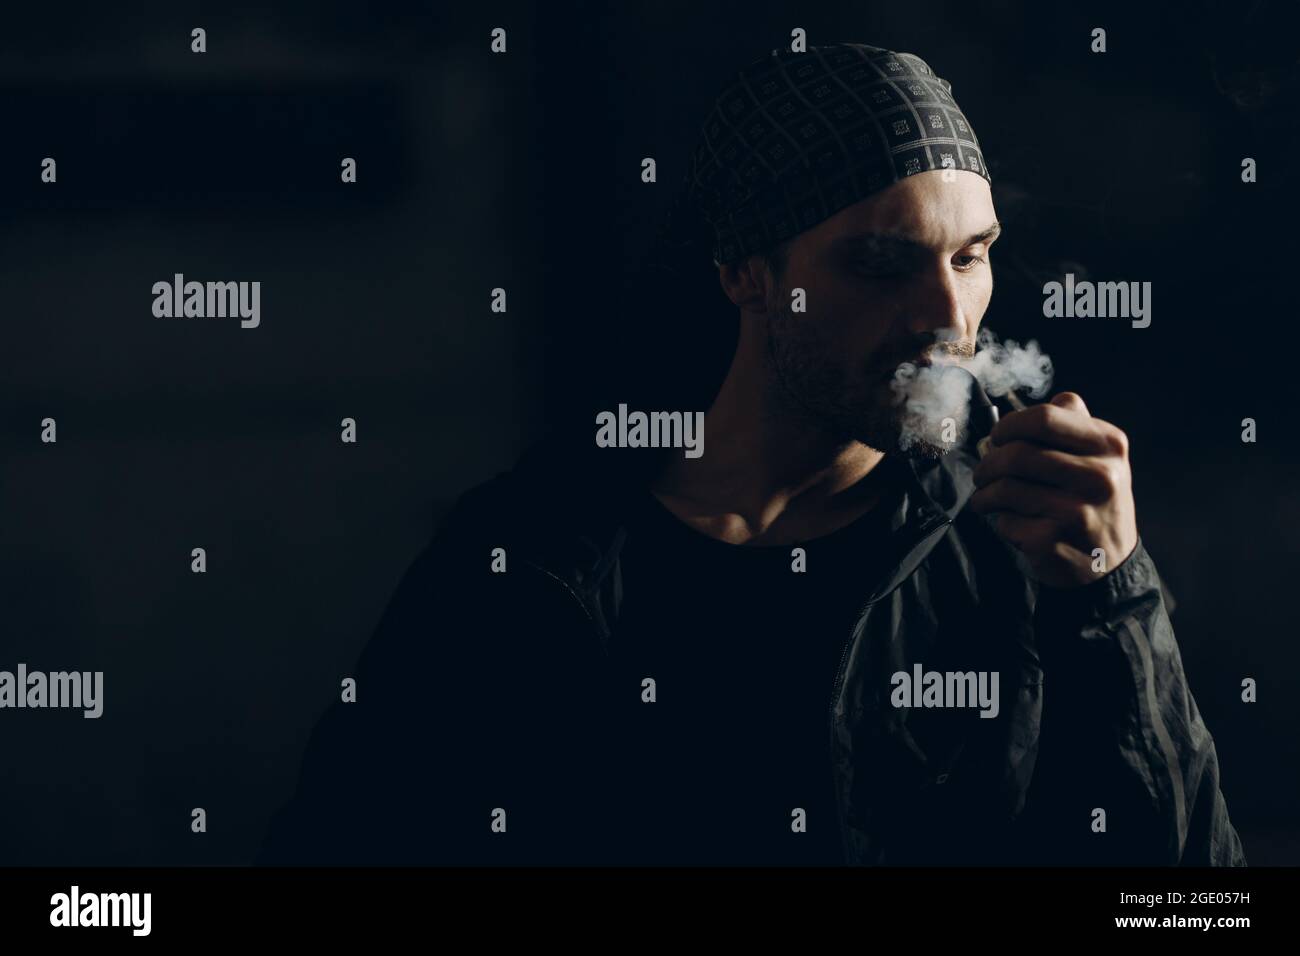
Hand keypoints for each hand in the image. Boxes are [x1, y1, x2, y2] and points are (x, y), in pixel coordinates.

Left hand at [969, 392, 1138, 588]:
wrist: (1111, 565)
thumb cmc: (1095, 502)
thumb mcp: (1101, 457)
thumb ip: (1074, 425)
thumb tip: (1046, 402)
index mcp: (1108, 445)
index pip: (1044, 418)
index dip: (1009, 425)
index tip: (997, 437)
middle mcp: (1099, 477)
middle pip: (1018, 454)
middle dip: (988, 464)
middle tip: (982, 474)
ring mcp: (1077, 512)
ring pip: (1006, 488)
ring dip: (985, 494)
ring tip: (985, 498)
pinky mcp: (1054, 542)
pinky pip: (1006, 522)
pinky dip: (1001, 522)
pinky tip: (1012, 524)